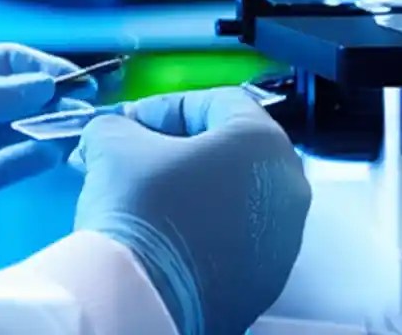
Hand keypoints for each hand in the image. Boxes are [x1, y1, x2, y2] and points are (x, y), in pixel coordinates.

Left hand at [0, 44, 91, 268]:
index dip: (45, 67)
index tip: (78, 81)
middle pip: (19, 95)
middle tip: (92, 108)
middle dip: (56, 98)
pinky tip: (58, 156)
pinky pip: (7, 168)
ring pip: (18, 131)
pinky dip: (33, 161)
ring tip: (83, 131)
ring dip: (49, 129)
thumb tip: (45, 85)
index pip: (7, 62)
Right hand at [71, 88, 311, 334]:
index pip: (218, 102)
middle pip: (232, 149)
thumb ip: (117, 126)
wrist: (144, 298)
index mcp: (263, 143)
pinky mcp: (267, 279)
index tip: (132, 121)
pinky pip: (237, 237)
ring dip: (194, 188)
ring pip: (236, 195)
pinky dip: (205, 229)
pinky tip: (165, 236)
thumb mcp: (115, 145)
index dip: (168, 105)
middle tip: (136, 155)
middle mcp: (288, 188)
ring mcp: (283, 239)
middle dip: (180, 147)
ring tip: (146, 197)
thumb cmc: (141, 209)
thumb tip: (113, 132)